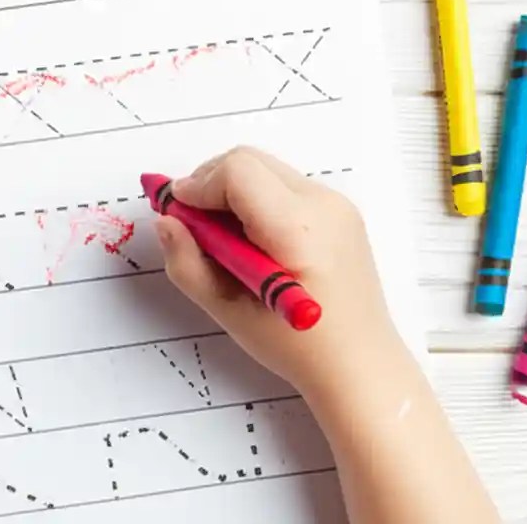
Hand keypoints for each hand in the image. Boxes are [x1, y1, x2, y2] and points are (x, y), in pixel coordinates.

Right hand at [154, 146, 408, 398]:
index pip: (237, 171)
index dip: (197, 186)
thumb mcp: (230, 312)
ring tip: (223, 240)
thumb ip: (188, 264)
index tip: (177, 214)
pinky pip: (285, 186)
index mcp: (297, 230)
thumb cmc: (298, 348)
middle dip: (210, 184)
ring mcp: (336, 205)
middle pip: (249, 161)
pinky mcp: (339, 211)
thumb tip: (165, 222)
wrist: (361, 365)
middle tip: (192, 225)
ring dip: (232, 192)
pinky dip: (256, 200)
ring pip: (266, 170)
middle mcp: (323, 205)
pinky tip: (252, 242)